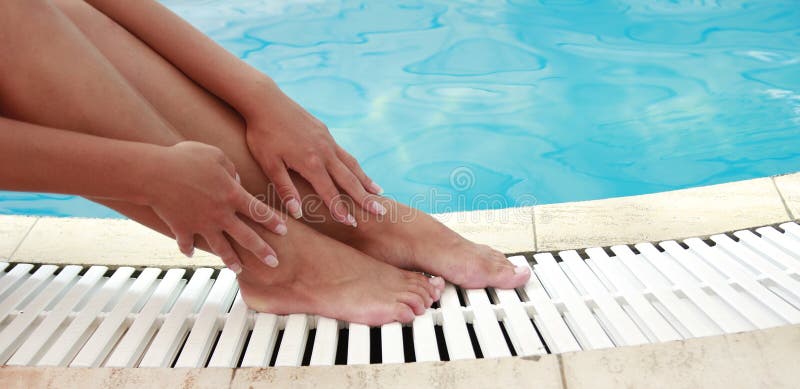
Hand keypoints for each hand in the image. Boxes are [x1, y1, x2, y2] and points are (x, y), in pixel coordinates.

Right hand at [146, 141, 285, 272]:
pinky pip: (188, 243)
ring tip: (239, 269)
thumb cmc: (186, 158)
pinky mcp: (182, 229)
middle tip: (274, 263)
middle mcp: (220, 214)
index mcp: (231, 194)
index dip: (273, 221)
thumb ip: (231, 168)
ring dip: (231, 260)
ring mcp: (201, 224)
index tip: (284, 231)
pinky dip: (188, 248)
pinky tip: (191, 252)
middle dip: (262, 251)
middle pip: (247, 237)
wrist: (155, 174)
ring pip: (221, 247)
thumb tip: (237, 181)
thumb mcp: (215, 154)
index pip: (259, 211)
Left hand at [244, 85, 383, 225]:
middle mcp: (325, 152)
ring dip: (365, 180)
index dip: (341, 209)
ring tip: (379, 193)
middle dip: (364, 198)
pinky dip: (355, 165)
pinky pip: (344, 153)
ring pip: (351, 165)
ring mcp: (327, 141)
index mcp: (311, 163)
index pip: (330, 192)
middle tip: (380, 212)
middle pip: (349, 180)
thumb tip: (297, 212)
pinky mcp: (325, 132)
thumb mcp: (269, 163)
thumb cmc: (263, 134)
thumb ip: (284, 188)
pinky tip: (358, 171)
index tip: (352, 223)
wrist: (266, 101)